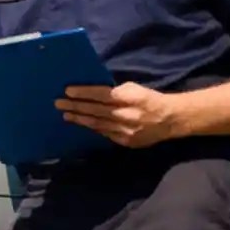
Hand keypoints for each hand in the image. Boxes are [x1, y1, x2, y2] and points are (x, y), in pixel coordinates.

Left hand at [55, 82, 186, 148]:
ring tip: (66, 115)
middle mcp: (125, 115)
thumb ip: (115, 91)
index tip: (68, 91)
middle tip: (58, 103)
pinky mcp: (126, 141)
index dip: (84, 93)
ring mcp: (125, 130)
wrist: (171, 120)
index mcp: (128, 98)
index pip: (101, 94)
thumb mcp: (134, 88)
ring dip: (80, 119)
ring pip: (97, 124)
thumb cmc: (149, 99)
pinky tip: (83, 123)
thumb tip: (93, 92)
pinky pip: (105, 133)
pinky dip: (93, 128)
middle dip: (75, 106)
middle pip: (95, 110)